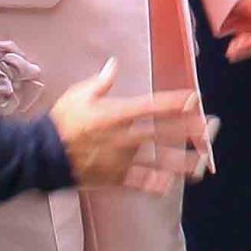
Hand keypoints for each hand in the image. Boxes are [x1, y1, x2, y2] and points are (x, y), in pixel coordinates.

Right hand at [50, 59, 208, 194]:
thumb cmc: (61, 122)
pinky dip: (154, 184)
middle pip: (162, 133)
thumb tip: (114, 66)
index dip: (175, 103)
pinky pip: (138, 183)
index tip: (193, 99)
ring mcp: (121, 160)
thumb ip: (100, 83)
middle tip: (208, 128)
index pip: (152, 106)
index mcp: (116, 114)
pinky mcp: (114, 178)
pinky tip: (170, 185)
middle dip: (188, 130)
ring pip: (157, 161)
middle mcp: (124, 137)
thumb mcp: (78, 95)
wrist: (42, 154)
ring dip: (181, 161)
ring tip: (200, 162)